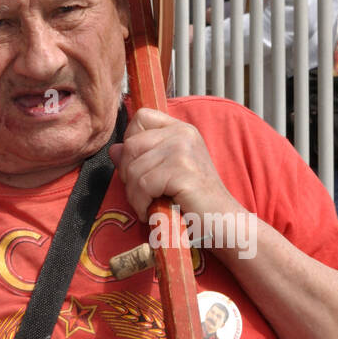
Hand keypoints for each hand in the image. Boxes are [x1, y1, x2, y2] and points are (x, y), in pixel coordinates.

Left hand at [110, 108, 239, 223]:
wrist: (223, 221)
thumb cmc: (195, 201)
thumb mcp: (167, 173)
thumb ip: (142, 158)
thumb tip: (114, 149)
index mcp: (182, 129)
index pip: (141, 117)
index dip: (131, 142)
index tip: (141, 168)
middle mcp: (183, 134)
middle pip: (131, 145)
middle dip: (128, 175)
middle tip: (142, 195)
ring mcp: (183, 150)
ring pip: (134, 169)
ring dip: (134, 195)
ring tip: (148, 206)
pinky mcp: (182, 170)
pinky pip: (143, 185)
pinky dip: (142, 204)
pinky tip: (152, 211)